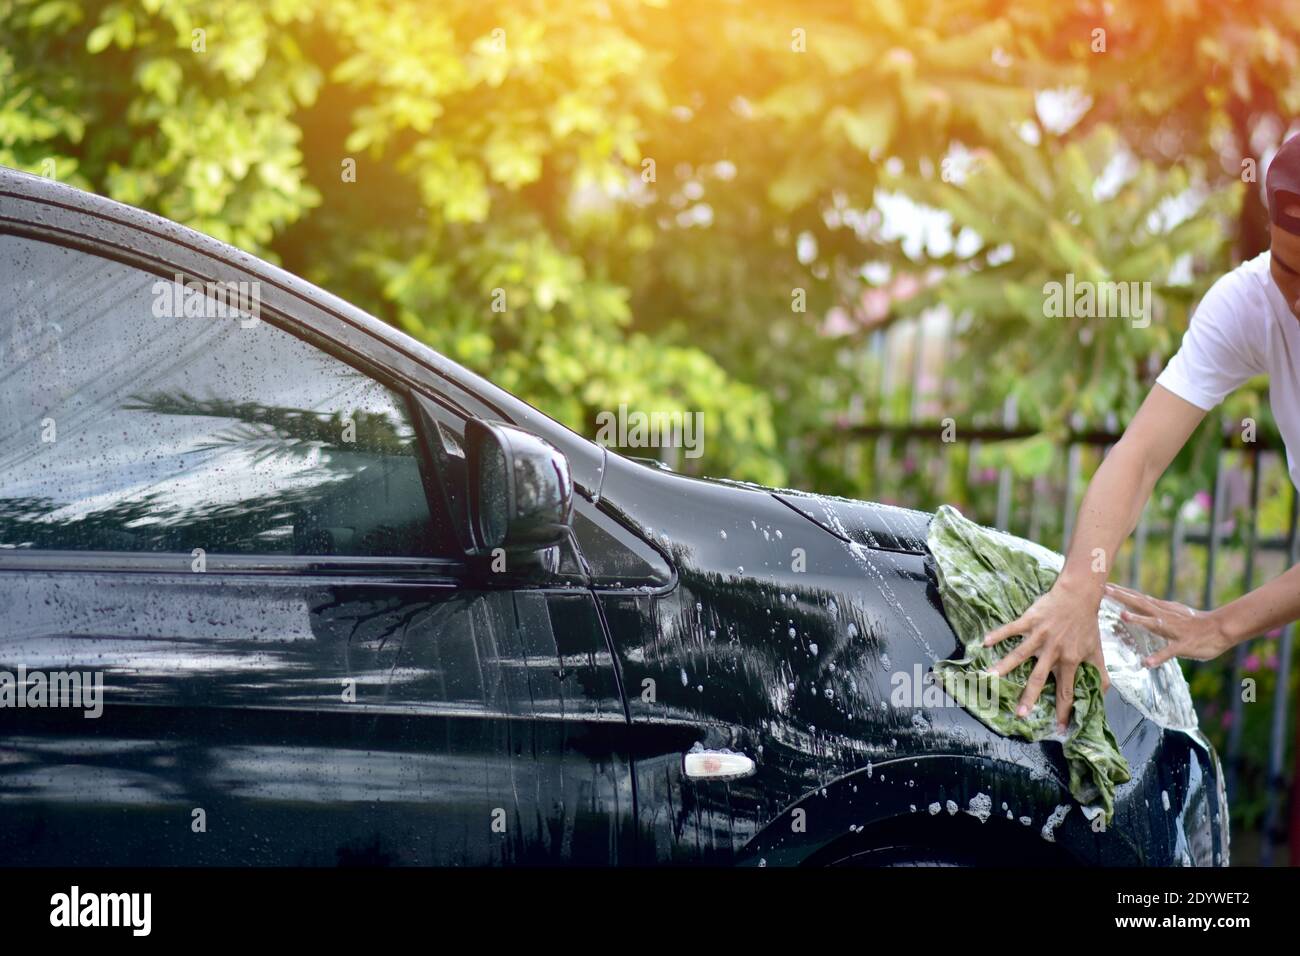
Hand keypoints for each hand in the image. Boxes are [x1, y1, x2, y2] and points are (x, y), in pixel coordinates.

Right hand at [983, 576, 1110, 732]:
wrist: (1079, 596)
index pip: (1067, 691)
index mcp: (1071, 660)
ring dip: (1005, 666)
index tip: (1059, 728)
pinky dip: (999, 635)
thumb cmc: (1087, 624)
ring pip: (1021, 654)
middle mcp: (1054, 651)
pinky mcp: (1030, 621)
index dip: (1064, 710)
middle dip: (1030, 697)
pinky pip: (1012, 628)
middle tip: (1019, 715)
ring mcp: (1040, 636)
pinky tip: (985, 642)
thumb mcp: (1097, 651)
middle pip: (1040, 678)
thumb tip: (1101, 695)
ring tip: (991, 679)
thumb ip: (1099, 674)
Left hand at [1103, 583, 1232, 666]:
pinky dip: (1158, 657)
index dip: (1121, 591)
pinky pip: (1169, 651)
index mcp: (1161, 609)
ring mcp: (1174, 630)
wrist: (1221, 628)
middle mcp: (1165, 616)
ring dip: (1139, 619)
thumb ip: (1154, 611)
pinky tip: (1147, 663)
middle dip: (1122, 596)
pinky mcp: (1183, 645)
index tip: (1103, 583)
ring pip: (1154, 623)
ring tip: (1123, 616)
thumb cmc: (1194, 623)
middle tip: (1104, 589)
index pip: (1137, 597)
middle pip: (1140, 603)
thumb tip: (1136, 607)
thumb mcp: (1171, 612)